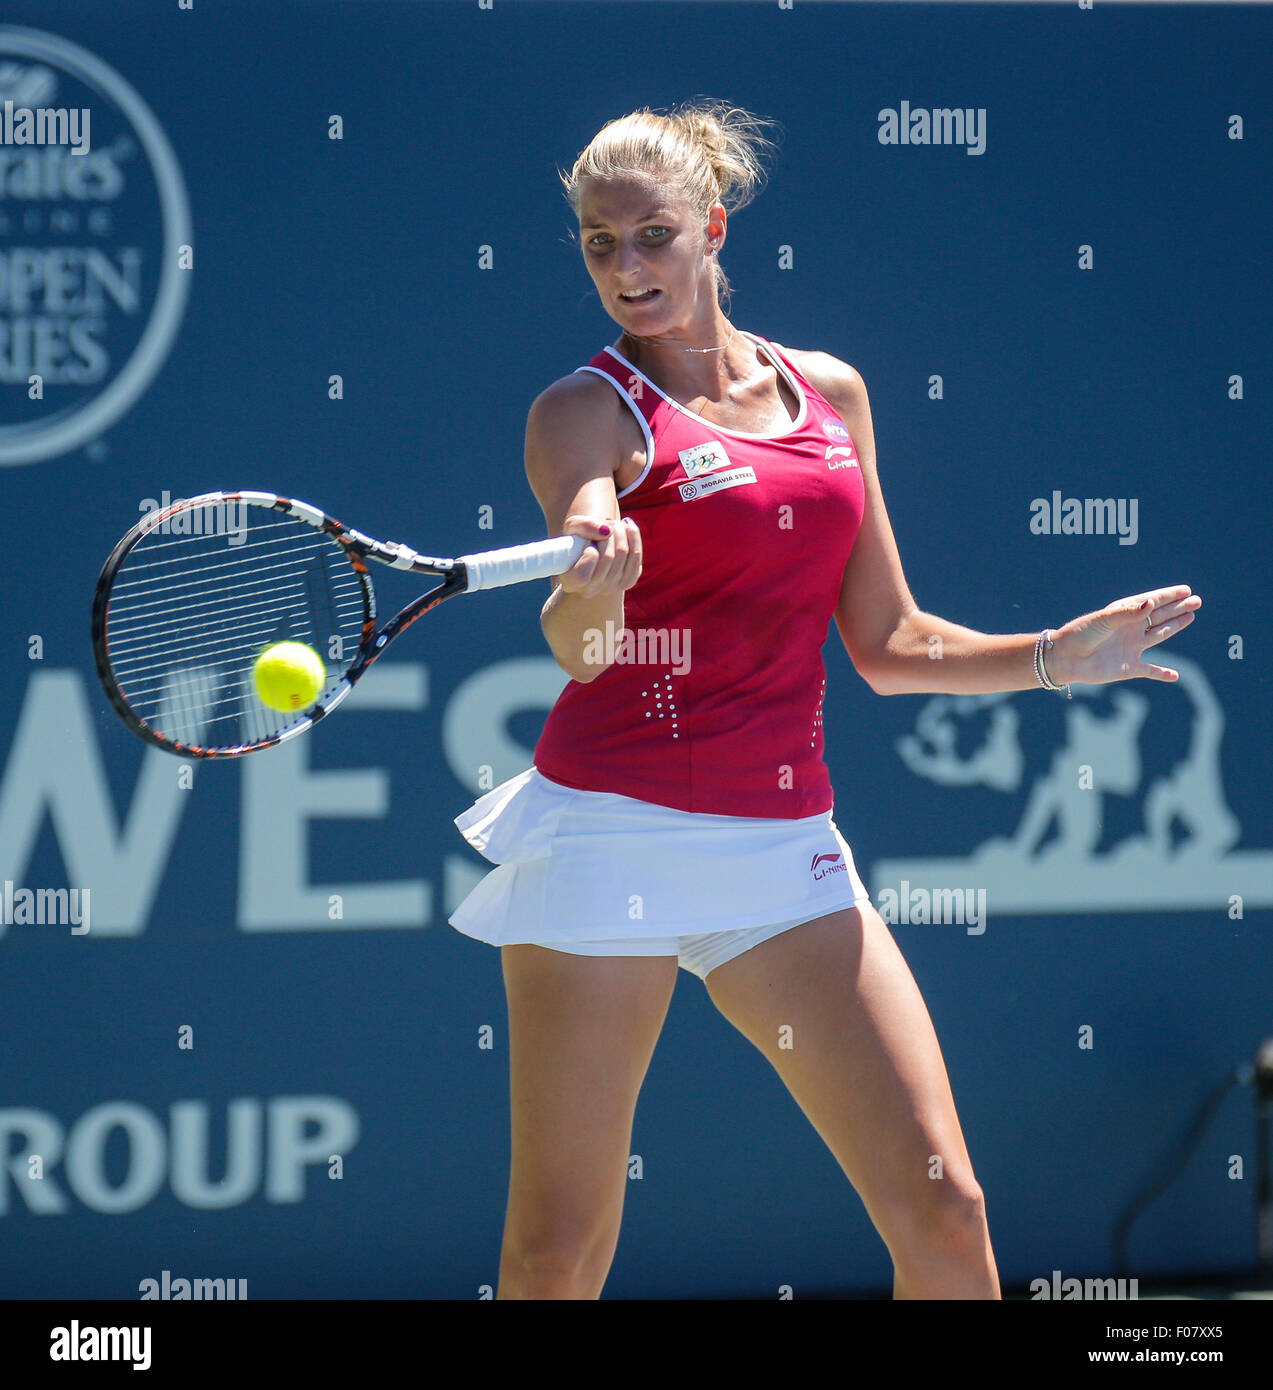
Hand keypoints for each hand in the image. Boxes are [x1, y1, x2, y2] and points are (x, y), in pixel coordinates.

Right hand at [557, 514, 641, 597]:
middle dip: (608, 532)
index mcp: (571, 582)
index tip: (589, 542)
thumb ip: (584, 526)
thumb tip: (607, 531)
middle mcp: (590, 590)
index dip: (589, 554)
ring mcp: (610, 588)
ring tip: (613, 524)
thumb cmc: (578, 536)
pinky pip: (636, 556)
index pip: (582, 575)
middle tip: (605, 522)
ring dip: (620, 530)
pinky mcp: (627, 582)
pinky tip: (627, 527)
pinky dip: (634, 536)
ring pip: (623, 552)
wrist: (593, 544)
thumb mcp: (573, 526)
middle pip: (608, 557)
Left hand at [1049, 586, 1201, 685]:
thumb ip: (1128, 613)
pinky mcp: (1127, 667)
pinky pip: (1149, 671)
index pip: (1151, 602)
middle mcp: (1129, 629)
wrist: (1065, 659)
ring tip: (1190, 616)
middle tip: (1196, 601)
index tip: (1186, 590)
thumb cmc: (1080, 634)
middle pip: (1159, 616)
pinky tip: (1174, 676)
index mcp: (1123, 614)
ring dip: (1175, 626)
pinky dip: (1161, 674)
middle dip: (1177, 608)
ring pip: (1159, 634)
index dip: (1169, 596)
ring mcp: (1130, 648)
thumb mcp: (1104, 620)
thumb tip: (1151, 603)